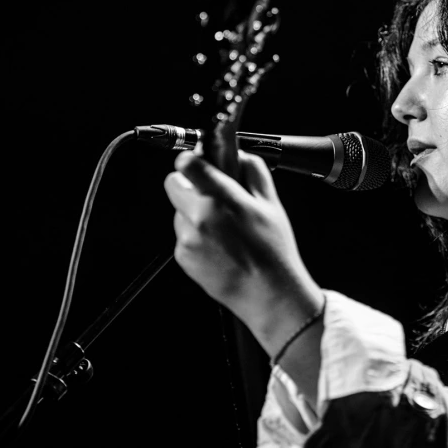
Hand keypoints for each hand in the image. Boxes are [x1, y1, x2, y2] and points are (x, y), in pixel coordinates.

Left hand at [164, 150, 322, 355]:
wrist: (267, 294)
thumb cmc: (273, 251)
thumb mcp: (271, 204)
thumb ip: (253, 170)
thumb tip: (238, 154)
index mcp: (221, 199)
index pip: (188, 164)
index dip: (191, 159)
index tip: (197, 161)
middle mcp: (199, 217)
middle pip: (174, 184)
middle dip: (190, 185)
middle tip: (212, 195)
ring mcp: (188, 238)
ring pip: (179, 211)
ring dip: (194, 212)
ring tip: (223, 229)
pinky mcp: (182, 256)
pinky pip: (183, 234)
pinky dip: (196, 236)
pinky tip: (219, 246)